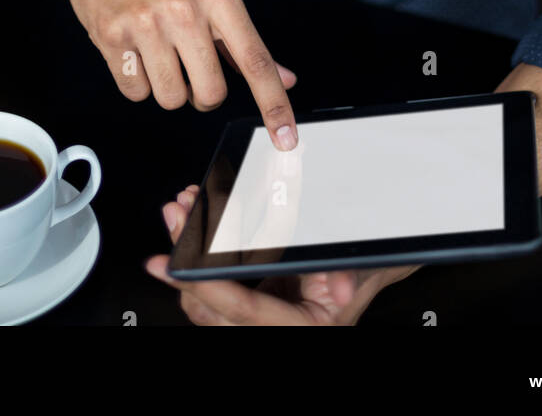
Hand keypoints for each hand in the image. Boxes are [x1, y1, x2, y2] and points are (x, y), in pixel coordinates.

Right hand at [43, 0, 297, 148]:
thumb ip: (241, 38)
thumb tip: (284, 77)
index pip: (254, 59)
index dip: (274, 102)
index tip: (286, 138)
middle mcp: (184, 9)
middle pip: (211, 93)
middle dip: (202, 92)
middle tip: (190, 66)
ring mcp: (145, 24)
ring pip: (171, 99)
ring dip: (167, 87)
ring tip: (157, 50)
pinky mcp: (110, 37)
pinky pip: (135, 92)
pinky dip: (136, 80)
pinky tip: (132, 48)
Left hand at [145, 184, 419, 325]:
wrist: (366, 270)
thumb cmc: (362, 270)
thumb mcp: (361, 266)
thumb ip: (347, 274)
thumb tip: (340, 288)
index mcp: (299, 326)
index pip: (244, 310)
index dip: (209, 288)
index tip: (177, 267)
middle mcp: (270, 327)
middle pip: (212, 308)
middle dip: (185, 263)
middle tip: (175, 219)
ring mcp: (256, 316)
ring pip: (204, 301)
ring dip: (186, 256)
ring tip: (181, 213)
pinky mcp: (249, 301)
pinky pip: (212, 289)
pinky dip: (196, 258)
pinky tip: (192, 224)